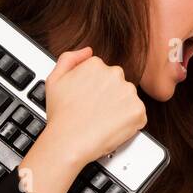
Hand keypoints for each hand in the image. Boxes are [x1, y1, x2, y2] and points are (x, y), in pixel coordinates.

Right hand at [41, 46, 147, 165]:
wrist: (69, 142)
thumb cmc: (61, 115)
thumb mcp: (54, 79)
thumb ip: (69, 59)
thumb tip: (88, 51)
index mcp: (96, 65)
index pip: (103, 73)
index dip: (96, 89)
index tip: (90, 99)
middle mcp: (115, 74)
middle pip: (118, 84)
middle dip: (110, 97)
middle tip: (95, 112)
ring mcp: (129, 93)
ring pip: (128, 99)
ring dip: (120, 109)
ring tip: (102, 121)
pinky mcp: (138, 111)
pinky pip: (137, 115)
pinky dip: (129, 123)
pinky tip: (112, 127)